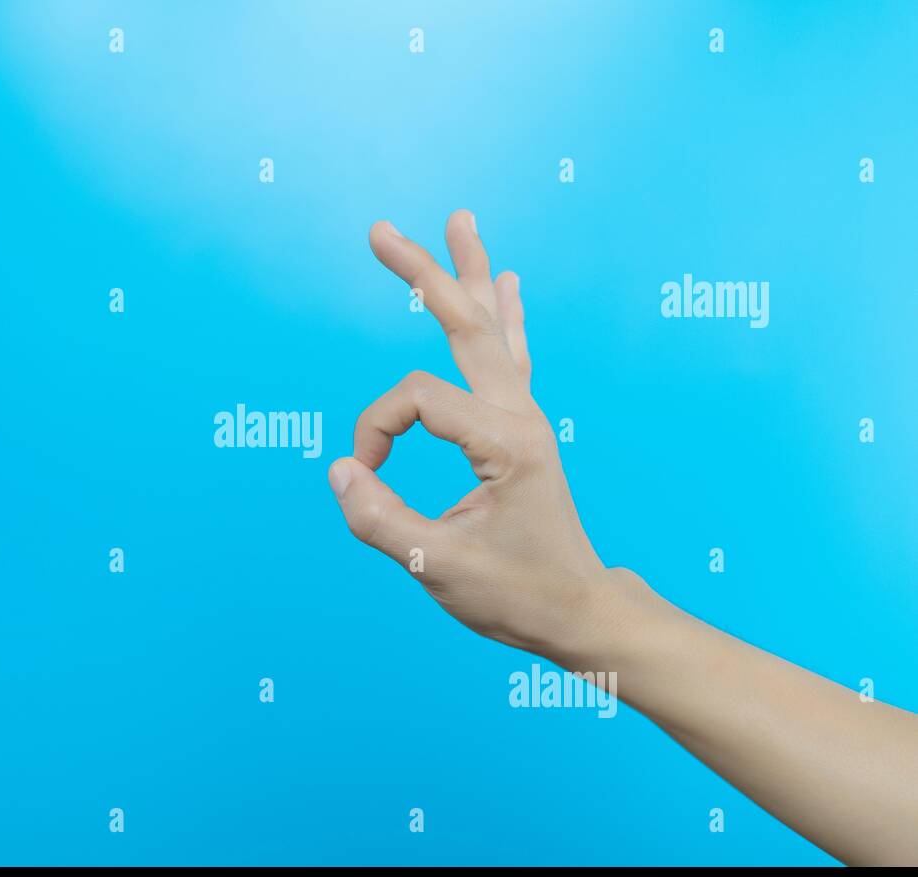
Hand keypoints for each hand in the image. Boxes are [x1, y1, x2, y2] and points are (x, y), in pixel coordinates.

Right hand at [329, 210, 612, 654]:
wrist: (579, 612)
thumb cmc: (516, 595)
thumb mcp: (437, 567)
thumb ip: (379, 519)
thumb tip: (341, 470)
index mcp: (503, 443)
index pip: (415, 402)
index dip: (374, 433)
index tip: (362, 479)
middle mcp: (519, 418)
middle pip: (465, 325)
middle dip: (422, 274)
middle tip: (379, 231)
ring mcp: (526, 418)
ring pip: (493, 330)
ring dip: (470, 275)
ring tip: (462, 221)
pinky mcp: (522, 430)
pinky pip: (509, 356)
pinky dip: (502, 316)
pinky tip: (505, 281)